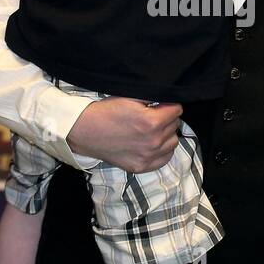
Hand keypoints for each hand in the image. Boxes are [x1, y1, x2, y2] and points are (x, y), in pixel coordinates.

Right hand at [67, 98, 182, 171]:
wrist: (86, 131)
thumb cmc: (107, 111)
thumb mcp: (130, 97)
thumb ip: (153, 97)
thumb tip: (169, 97)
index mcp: (152, 122)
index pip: (177, 110)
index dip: (169, 105)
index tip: (160, 105)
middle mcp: (153, 141)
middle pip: (175, 125)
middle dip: (167, 118)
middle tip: (153, 116)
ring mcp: (148, 156)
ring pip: (173, 142)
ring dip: (166, 134)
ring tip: (153, 130)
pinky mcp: (142, 167)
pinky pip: (165, 158)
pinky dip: (162, 150)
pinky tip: (152, 144)